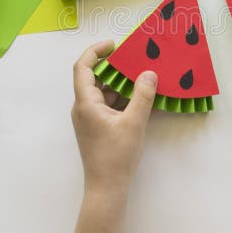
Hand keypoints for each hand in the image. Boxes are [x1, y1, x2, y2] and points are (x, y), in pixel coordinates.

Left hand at [71, 40, 157, 195]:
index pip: (82, 67)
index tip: (114, 44)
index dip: (95, 51)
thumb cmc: (116, 156)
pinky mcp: (97, 127)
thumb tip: (149, 73)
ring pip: (102, 91)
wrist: (106, 188)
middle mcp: (83, 108)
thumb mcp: (134, 123)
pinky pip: (107, 104)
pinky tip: (139, 96)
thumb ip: (142, 96)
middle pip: (93, 77)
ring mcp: (89, 118)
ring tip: (140, 74)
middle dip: (112, 66)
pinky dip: (120, 97)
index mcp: (85, 103)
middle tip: (133, 57)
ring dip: (119, 82)